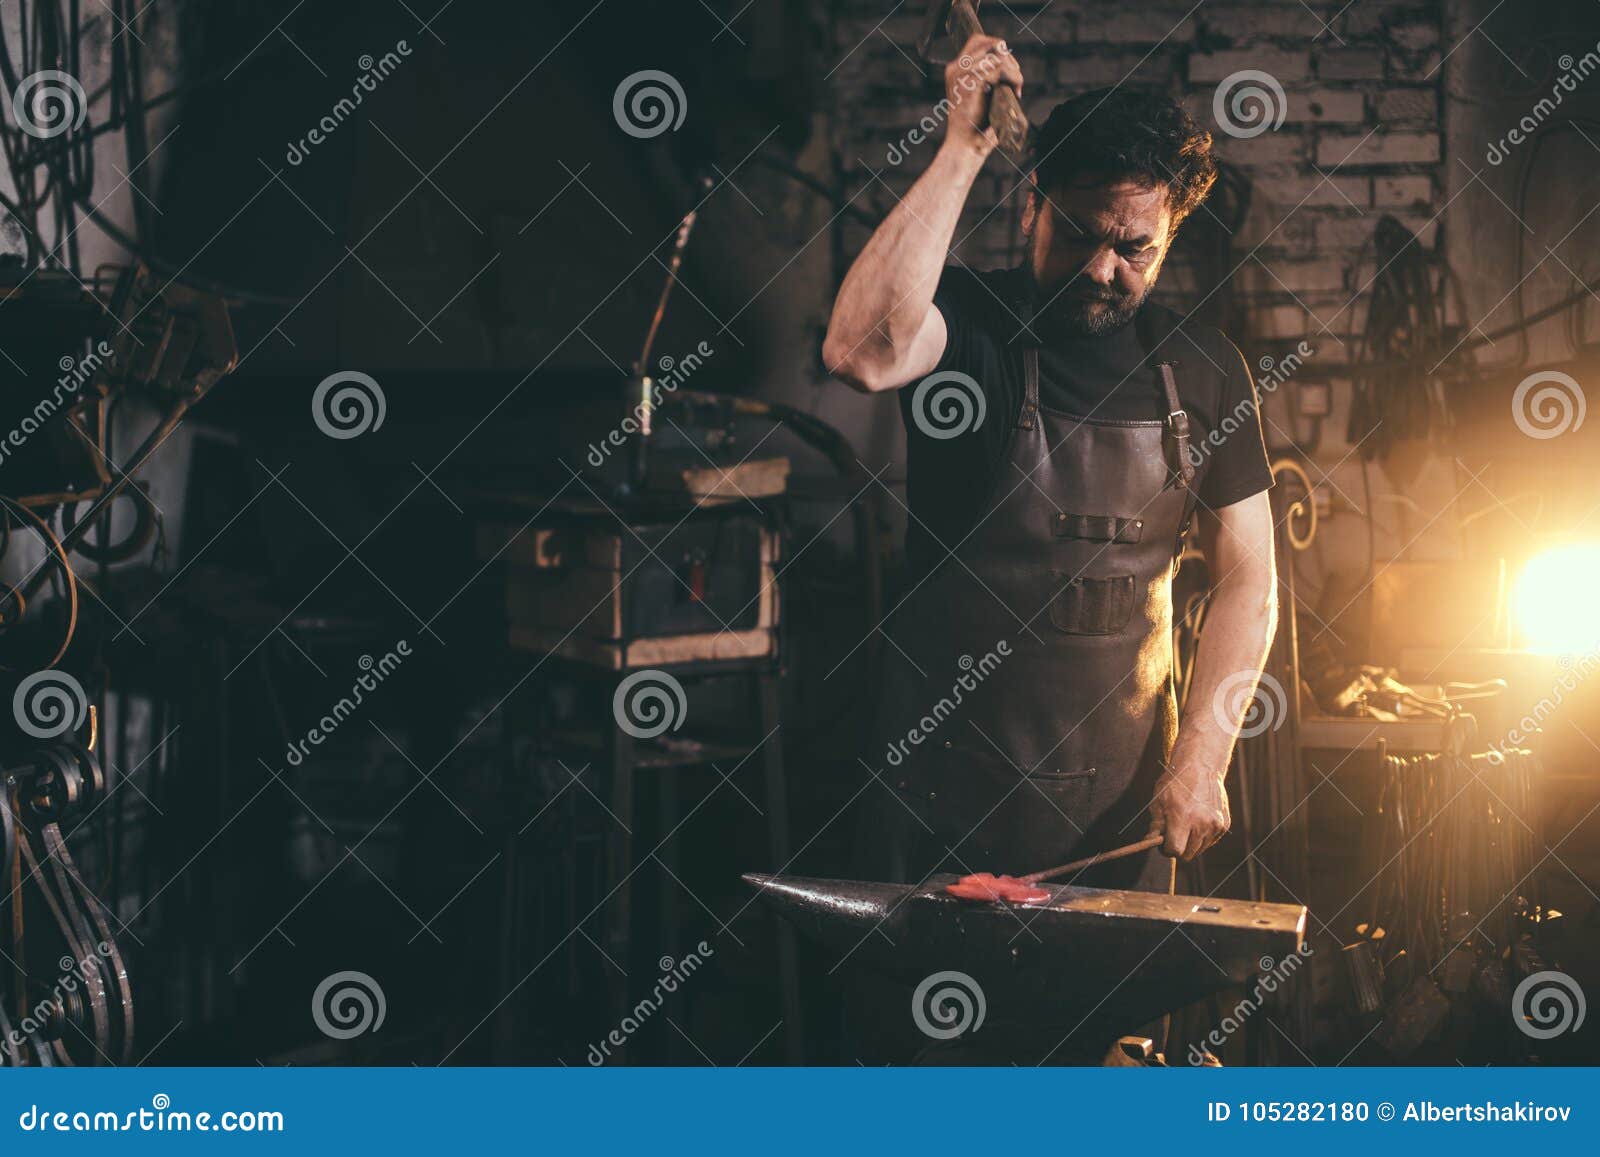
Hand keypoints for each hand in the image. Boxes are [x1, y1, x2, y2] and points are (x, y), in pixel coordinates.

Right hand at [942, 34, 1022, 154]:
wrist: (965, 146)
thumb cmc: (975, 128)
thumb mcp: (979, 97)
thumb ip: (988, 78)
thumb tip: (1010, 64)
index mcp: (954, 71)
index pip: (978, 42)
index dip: (997, 49)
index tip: (1009, 70)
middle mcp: (955, 68)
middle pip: (987, 42)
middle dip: (1007, 57)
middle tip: (1016, 78)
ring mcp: (962, 74)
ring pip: (996, 55)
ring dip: (1013, 69)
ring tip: (1017, 87)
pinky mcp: (972, 82)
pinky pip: (999, 67)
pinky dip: (1013, 77)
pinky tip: (1016, 91)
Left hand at [1147, 761, 1230, 860]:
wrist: (1200, 766)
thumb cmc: (1175, 783)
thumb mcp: (1158, 800)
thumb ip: (1156, 824)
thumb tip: (1149, 842)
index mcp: (1182, 818)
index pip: (1175, 850)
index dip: (1166, 850)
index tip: (1163, 844)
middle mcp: (1202, 823)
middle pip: (1188, 855)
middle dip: (1178, 849)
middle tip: (1172, 837)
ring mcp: (1215, 825)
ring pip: (1199, 850)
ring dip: (1190, 844)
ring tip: (1185, 825)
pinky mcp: (1224, 824)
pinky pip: (1210, 841)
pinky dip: (1202, 837)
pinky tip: (1197, 820)